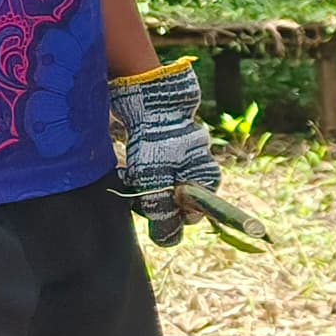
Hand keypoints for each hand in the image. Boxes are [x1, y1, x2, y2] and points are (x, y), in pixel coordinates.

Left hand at [110, 60, 219, 246]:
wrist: (151, 97)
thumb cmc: (156, 140)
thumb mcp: (154, 179)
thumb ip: (162, 209)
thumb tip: (168, 239)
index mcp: (205, 180)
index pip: (189, 216)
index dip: (167, 216)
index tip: (148, 205)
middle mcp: (201, 170)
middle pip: (176, 201)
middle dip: (153, 198)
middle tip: (135, 184)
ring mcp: (188, 157)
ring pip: (165, 184)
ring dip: (145, 183)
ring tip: (130, 170)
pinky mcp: (173, 146)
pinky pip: (159, 168)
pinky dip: (144, 169)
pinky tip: (132, 161)